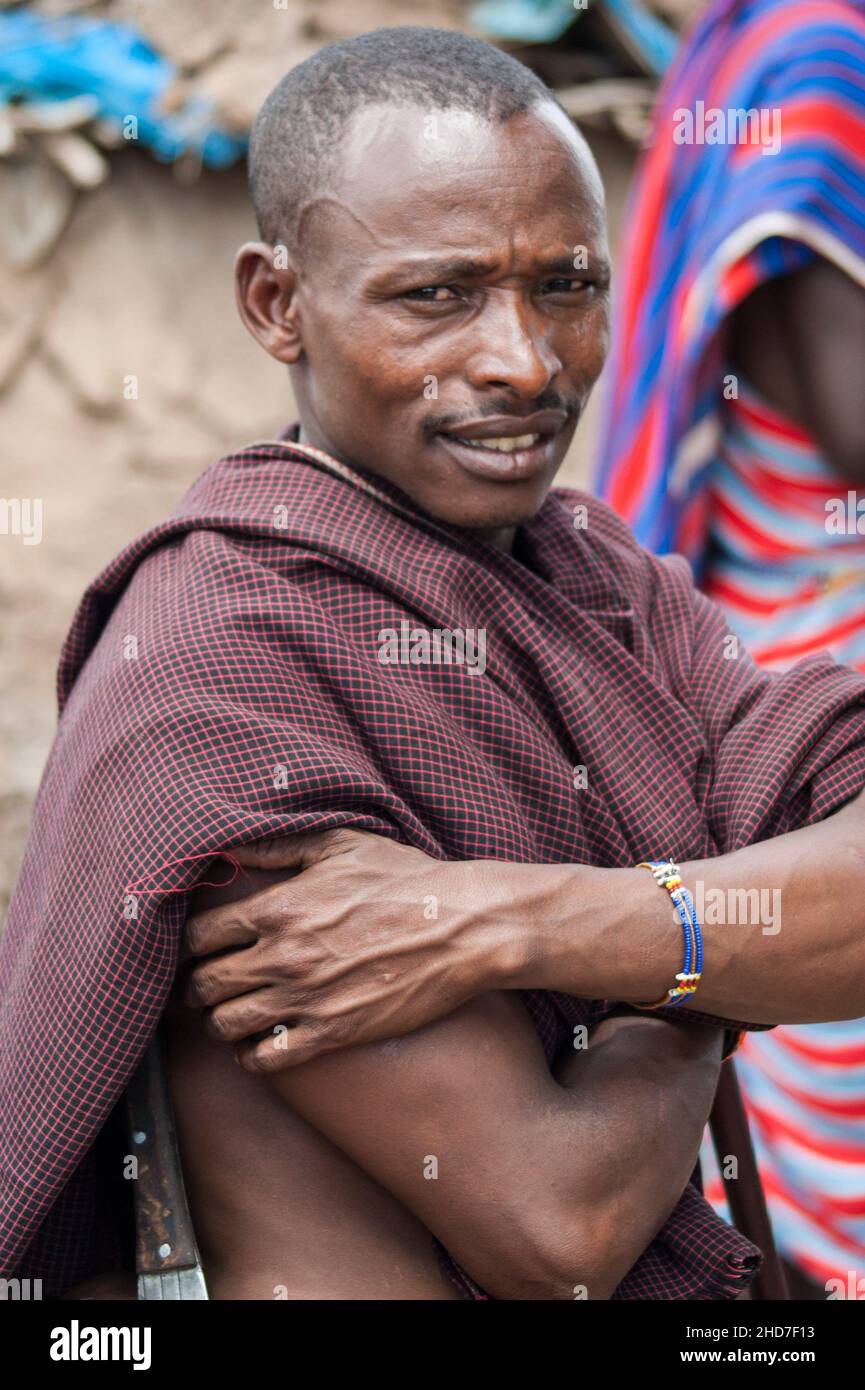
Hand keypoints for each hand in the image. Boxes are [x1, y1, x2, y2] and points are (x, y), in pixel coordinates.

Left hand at [181, 829, 519, 1070]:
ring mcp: (307, 997)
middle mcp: (283, 955)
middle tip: (209, 984)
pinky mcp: (334, 1032)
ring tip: (233, 1014)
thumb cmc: (406, 879)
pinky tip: (260, 1044)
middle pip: (204, 984)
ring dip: (221, 1021)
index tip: (201, 948)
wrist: (464, 928)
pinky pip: (267, 1057)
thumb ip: (278, 846)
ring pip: (226, 1024)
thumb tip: (227, 849)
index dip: (191, 944)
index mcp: (278, 907)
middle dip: (198, 985)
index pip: (198, 936)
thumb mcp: (341, 844)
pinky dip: (252, 1056)